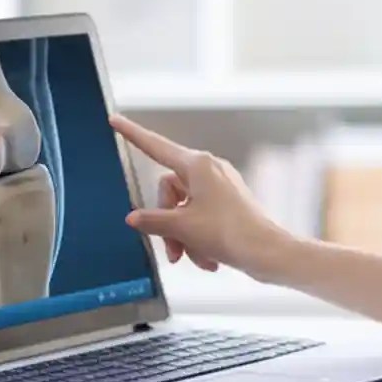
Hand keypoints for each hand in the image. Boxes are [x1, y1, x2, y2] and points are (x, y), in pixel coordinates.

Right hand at [109, 114, 291, 279]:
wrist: (266, 252)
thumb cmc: (228, 233)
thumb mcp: (182, 227)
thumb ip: (152, 220)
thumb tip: (134, 217)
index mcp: (197, 165)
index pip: (156, 146)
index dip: (132, 135)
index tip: (114, 120)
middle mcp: (209, 169)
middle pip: (169, 191)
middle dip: (167, 223)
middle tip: (172, 251)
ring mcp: (220, 186)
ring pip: (184, 209)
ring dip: (183, 236)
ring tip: (192, 259)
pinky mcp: (229, 203)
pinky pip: (201, 217)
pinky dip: (199, 239)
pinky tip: (208, 261)